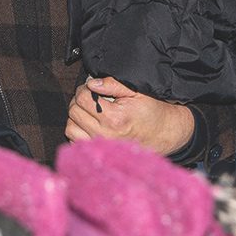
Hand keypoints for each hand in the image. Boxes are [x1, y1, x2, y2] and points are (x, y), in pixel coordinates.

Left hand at [65, 76, 194, 154]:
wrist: (165, 133)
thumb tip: (91, 83)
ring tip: (89, 111)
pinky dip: (78, 131)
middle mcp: (105, 134)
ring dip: (76, 117)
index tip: (92, 88)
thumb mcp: (137, 92)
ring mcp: (101, 146)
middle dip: (79, 101)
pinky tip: (90, 124)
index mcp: (114, 118)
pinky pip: (75, 142)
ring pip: (70, 128)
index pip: (82, 98)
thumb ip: (113, 84)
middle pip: (74, 112)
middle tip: (91, 98)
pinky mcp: (99, 153)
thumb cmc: (152, 111)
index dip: (84, 89)